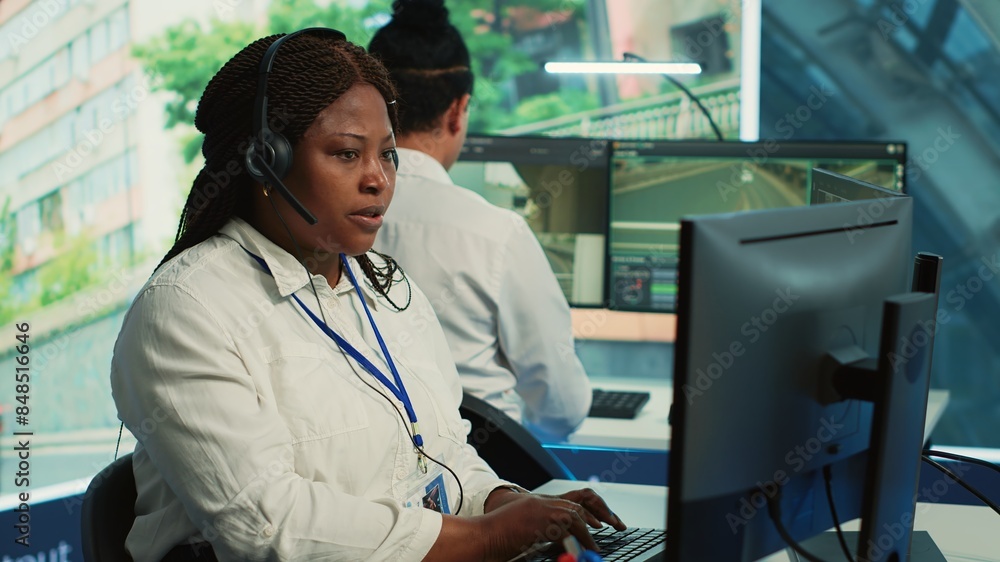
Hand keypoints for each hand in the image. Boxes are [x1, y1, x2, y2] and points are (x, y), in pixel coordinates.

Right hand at [478, 488, 625, 559]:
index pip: (565, 504)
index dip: (582, 515)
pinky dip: (578, 538)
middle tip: (602, 532)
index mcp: (532, 504)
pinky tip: (583, 548)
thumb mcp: (520, 533)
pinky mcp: (538, 520)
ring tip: (594, 546)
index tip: (595, 525)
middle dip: (591, 520)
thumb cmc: (493, 540)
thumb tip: (561, 546)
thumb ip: (539, 534)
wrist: (478, 537)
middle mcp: (537, 503)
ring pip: (574, 516)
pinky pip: (566, 527)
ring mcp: (538, 509)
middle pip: (574, 507)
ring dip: (587, 532)